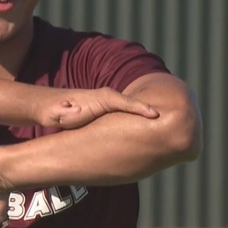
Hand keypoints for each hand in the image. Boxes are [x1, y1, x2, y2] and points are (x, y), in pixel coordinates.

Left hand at [33, 88, 158, 128]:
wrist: (52, 106)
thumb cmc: (59, 111)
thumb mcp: (64, 114)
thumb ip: (70, 113)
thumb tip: (73, 113)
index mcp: (101, 97)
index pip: (125, 102)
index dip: (141, 109)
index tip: (156, 115)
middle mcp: (110, 97)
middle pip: (137, 104)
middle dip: (155, 111)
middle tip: (174, 119)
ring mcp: (112, 103)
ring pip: (137, 109)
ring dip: (152, 117)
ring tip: (170, 126)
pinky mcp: (112, 110)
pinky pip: (133, 114)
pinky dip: (144, 120)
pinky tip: (153, 130)